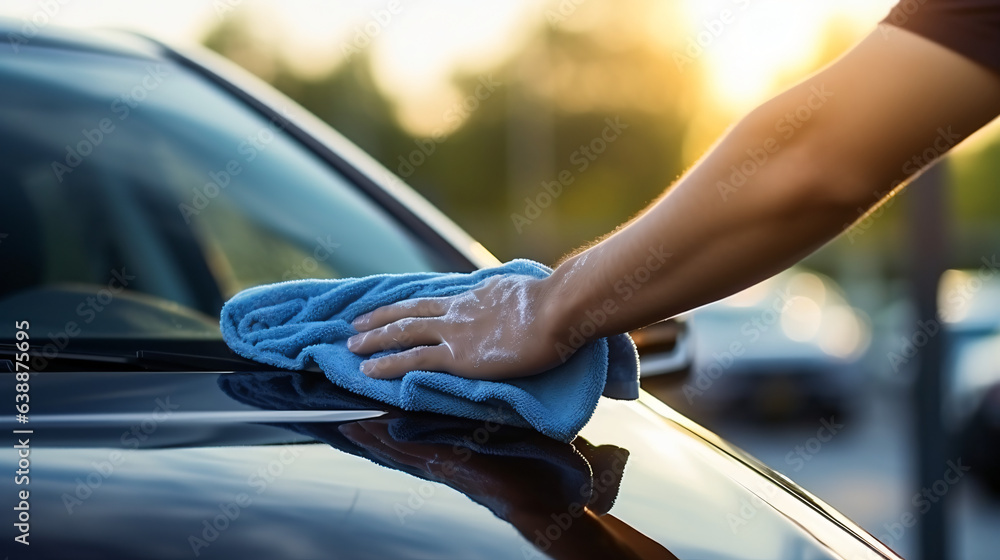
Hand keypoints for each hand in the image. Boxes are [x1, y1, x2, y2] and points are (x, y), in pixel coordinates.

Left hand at [347, 275, 568, 379]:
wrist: (557, 310)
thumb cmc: (556, 304)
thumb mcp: (529, 292)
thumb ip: (513, 298)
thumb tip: (517, 299)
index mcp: (476, 295)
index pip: (435, 299)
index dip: (410, 304)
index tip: (393, 306)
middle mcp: (458, 310)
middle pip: (410, 311)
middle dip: (381, 318)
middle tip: (358, 324)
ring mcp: (454, 331)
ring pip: (402, 332)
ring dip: (374, 339)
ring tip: (352, 346)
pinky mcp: (456, 356)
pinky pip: (411, 359)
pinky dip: (386, 364)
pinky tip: (367, 370)